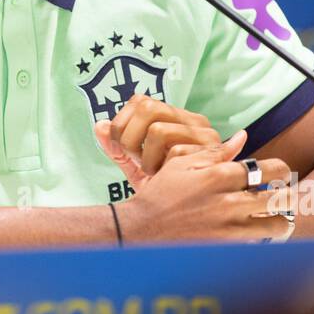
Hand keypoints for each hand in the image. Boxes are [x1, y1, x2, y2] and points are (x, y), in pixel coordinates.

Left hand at [94, 95, 237, 181]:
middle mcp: (192, 120)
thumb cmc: (165, 187)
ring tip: (154, 172)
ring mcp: (205, 135)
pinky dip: (164, 170)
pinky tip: (169, 180)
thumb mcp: (136, 166)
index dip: (122, 123)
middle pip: (148, 108)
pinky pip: (176, 154)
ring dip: (147, 158)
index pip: (140, 101)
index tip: (123, 149)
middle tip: (136, 160)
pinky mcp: (213, 154)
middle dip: (131, 138)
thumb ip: (116, 148)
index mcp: (175, 117)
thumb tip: (99, 126)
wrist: (191, 212)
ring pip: (159, 130)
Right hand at [112, 133, 295, 243]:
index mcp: (221, 174)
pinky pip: (261, 243)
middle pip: (284, 197)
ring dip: (282, 220)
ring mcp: (230, 227)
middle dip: (288, 195)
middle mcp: (230, 200)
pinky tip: (256, 232)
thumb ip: (216, 152)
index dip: (282, 171)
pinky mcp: (227, 247)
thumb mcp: (183, 163)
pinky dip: (264, 238)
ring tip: (275, 217)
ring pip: (279, 224)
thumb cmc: (162, 193)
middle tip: (283, 196)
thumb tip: (242, 137)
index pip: (273, 169)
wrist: (142, 229)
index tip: (279, 175)